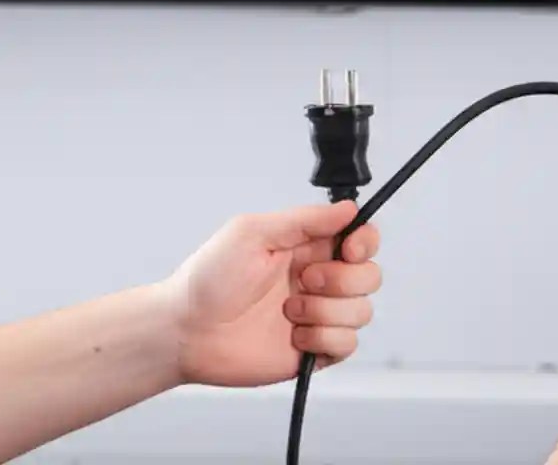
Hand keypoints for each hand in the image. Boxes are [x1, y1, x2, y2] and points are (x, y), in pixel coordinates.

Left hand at [164, 201, 380, 387]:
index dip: (365, 243)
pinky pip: (348, 344)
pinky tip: (292, 336)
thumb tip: (349, 208)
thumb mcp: (251, 233)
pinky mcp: (315, 349)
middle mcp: (317, 279)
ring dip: (326, 311)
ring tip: (288, 311)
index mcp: (306, 246)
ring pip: (361, 311)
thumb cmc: (209, 279)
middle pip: (370, 276)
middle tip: (304, 280)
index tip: (348, 250)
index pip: (360, 238)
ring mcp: (318, 315)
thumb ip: (304, 220)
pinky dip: (322, 339)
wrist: (187, 331)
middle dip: (342, 280)